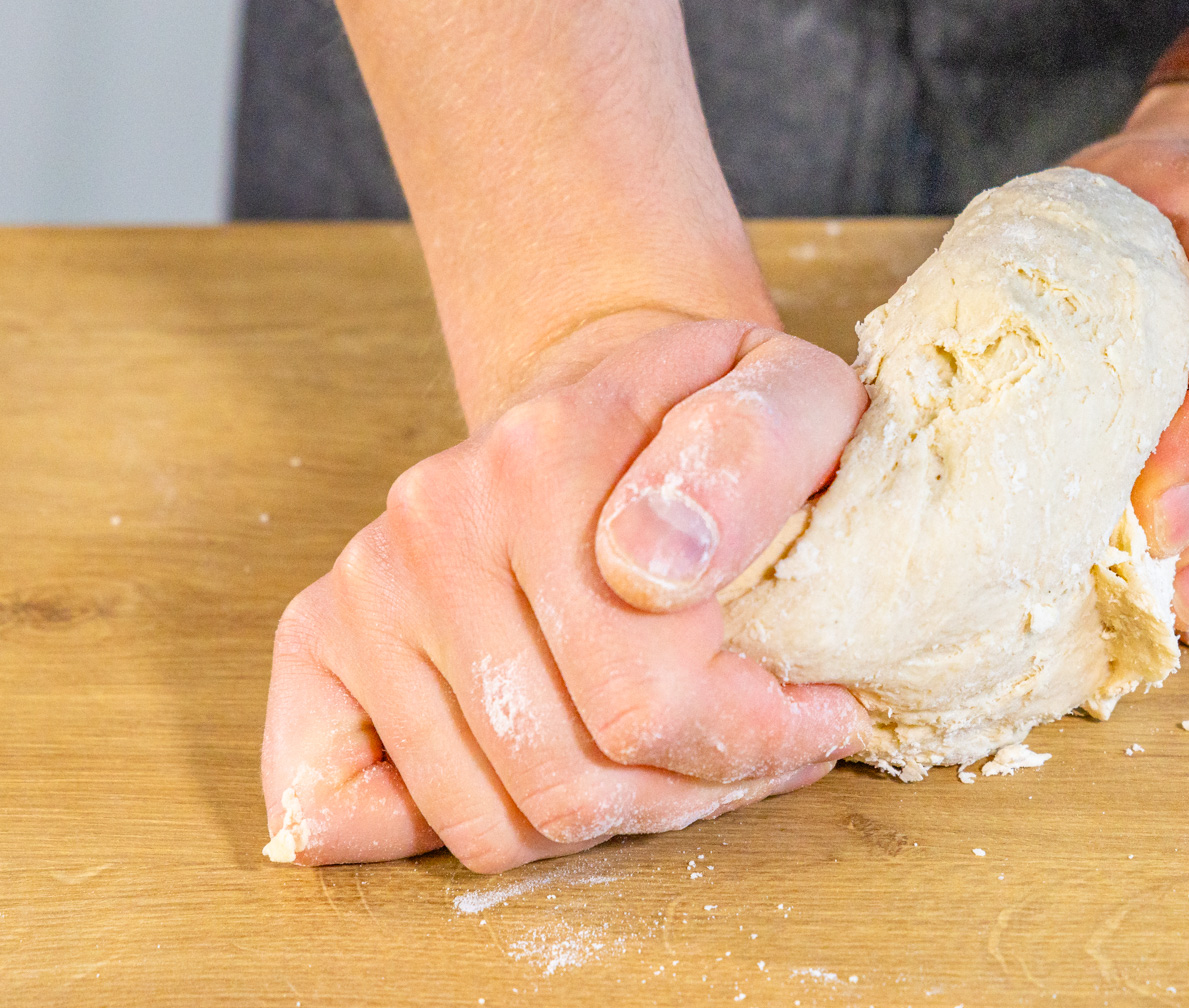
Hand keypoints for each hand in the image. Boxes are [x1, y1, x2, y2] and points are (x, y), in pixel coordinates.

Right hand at [261, 319, 870, 871]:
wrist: (618, 404)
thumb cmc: (722, 427)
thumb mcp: (795, 398)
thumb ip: (751, 454)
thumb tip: (650, 565)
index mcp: (550, 452)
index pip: (646, 702)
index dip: (757, 742)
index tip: (821, 715)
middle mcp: (437, 516)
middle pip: (569, 780)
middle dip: (692, 793)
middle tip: (757, 753)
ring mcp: (369, 581)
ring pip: (491, 821)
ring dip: (602, 823)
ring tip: (675, 759)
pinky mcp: (319, 636)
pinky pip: (345, 814)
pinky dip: (435, 838)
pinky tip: (540, 785)